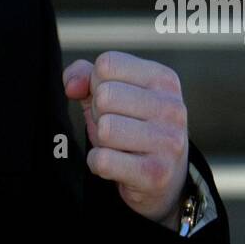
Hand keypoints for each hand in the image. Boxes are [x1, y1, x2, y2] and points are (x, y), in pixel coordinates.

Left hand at [62, 50, 188, 228]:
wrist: (162, 179)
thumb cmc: (132, 128)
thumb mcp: (110, 95)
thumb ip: (85, 76)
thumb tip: (72, 86)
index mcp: (163, 79)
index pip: (107, 64)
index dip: (96, 84)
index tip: (113, 103)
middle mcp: (172, 107)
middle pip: (104, 95)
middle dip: (98, 114)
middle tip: (115, 127)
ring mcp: (168, 141)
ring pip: (105, 128)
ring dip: (100, 141)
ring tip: (118, 145)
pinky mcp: (155, 173)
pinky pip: (102, 160)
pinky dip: (97, 163)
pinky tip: (116, 164)